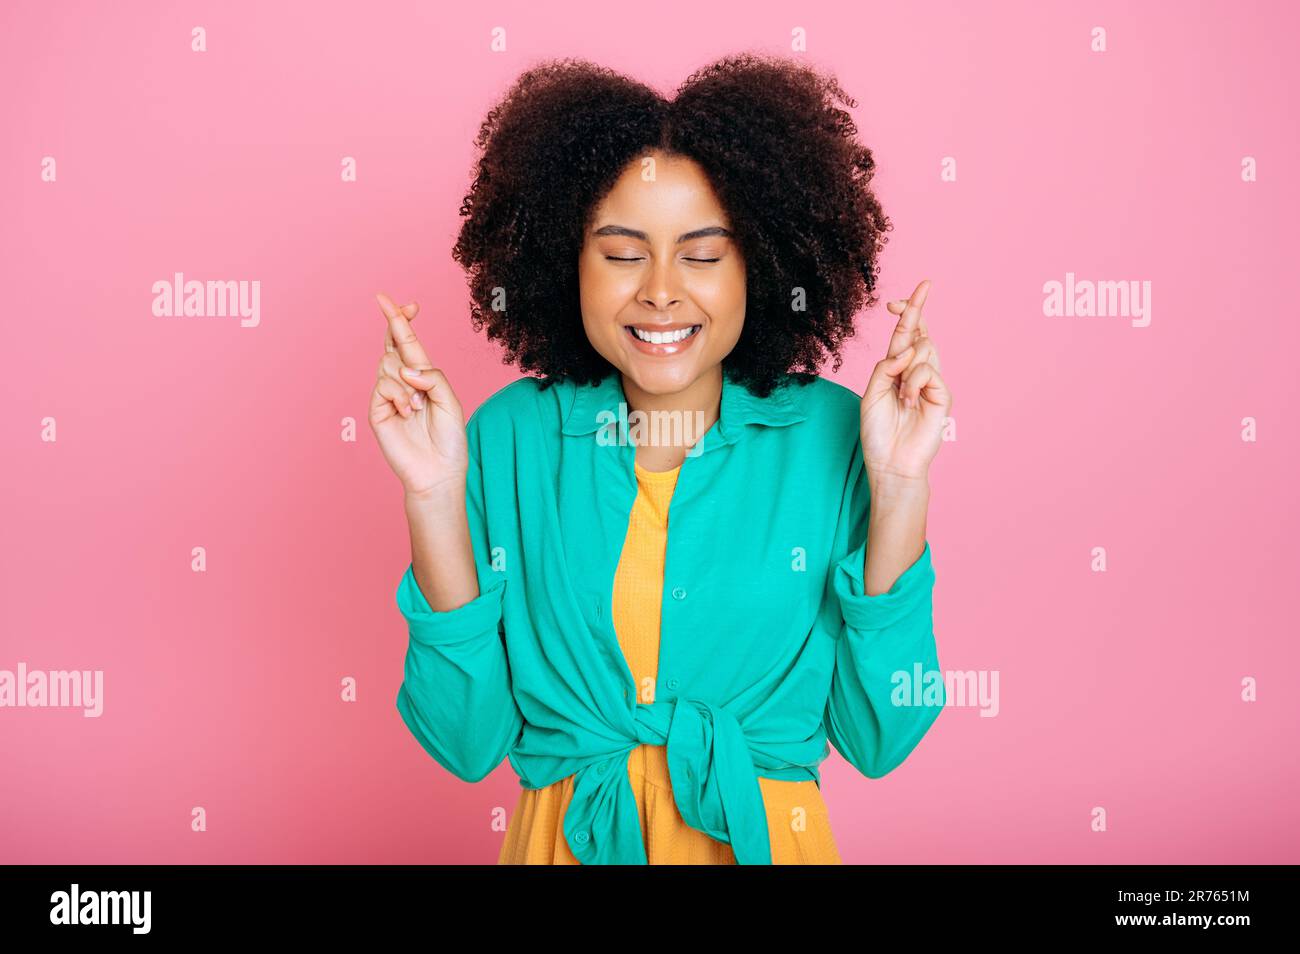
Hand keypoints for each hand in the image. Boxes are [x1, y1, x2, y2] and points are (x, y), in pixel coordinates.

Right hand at [368, 292, 468, 497]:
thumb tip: (405, 368)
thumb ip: (433, 377)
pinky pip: (383, 386)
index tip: (406, 303)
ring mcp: (388, 397)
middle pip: (392, 346)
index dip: (404, 322)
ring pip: (389, 365)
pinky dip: (399, 395)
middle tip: (391, 307)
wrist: (437, 472)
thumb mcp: (451, 402)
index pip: (409, 344)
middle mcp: (403, 384)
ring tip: (418, 406)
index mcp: (423, 378)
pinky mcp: (378, 411)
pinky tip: (408, 412)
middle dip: (394, 324)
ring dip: (407, 381)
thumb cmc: (449, 440)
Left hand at [859, 279, 951, 485]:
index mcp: (896, 371)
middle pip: (919, 333)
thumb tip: (905, 351)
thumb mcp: (871, 394)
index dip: (904, 314)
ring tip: (900, 394)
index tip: (894, 299)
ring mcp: (931, 383)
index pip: (904, 336)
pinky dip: (913, 383)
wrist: (891, 462)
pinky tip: (908, 401)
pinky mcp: (942, 395)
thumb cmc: (878, 433)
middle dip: (916, 309)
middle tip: (920, 288)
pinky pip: (927, 372)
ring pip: (923, 350)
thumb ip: (885, 368)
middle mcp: (915, 373)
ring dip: (906, 364)